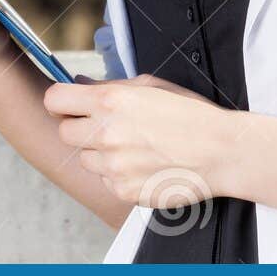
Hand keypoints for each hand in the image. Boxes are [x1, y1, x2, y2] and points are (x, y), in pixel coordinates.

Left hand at [43, 73, 237, 207]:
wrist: (221, 152)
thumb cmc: (190, 114)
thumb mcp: (151, 85)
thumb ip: (110, 85)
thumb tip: (79, 85)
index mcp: (111, 101)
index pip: (55, 100)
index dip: (60, 102)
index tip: (68, 105)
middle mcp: (107, 134)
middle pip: (65, 133)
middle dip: (81, 128)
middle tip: (106, 127)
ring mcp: (114, 166)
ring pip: (86, 159)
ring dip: (100, 153)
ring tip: (133, 146)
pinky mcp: (123, 190)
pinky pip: (105, 180)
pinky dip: (118, 174)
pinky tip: (143, 164)